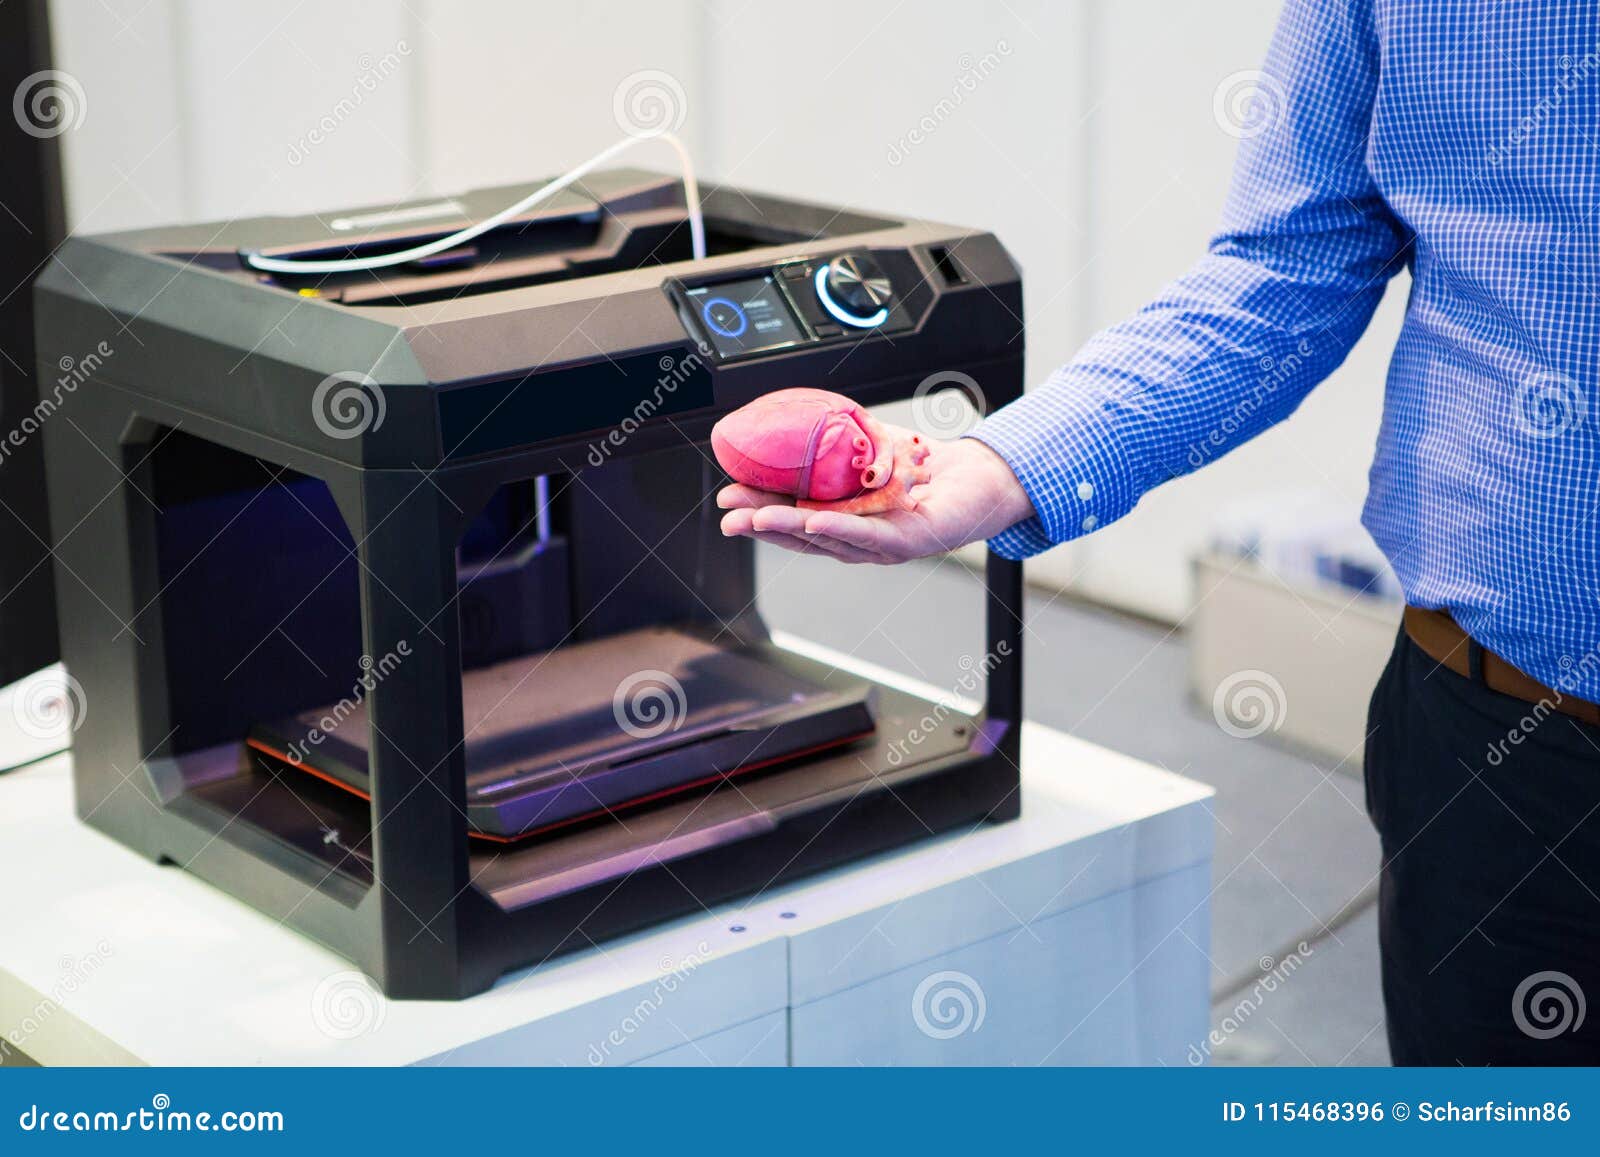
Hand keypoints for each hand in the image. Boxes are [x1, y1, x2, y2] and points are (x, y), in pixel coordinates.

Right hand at [717, 427, 1034, 563]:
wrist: (973, 477)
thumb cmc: (919, 467)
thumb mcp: (865, 448)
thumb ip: (832, 443)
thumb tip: (788, 424)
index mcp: (840, 519)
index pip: (792, 516)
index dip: (758, 510)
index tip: (727, 500)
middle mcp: (856, 539)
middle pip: (802, 534)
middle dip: (762, 526)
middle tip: (729, 517)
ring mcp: (880, 546)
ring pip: (828, 539)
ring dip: (791, 530)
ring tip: (758, 520)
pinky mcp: (909, 542)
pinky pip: (870, 537)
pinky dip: (840, 531)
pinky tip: (815, 524)